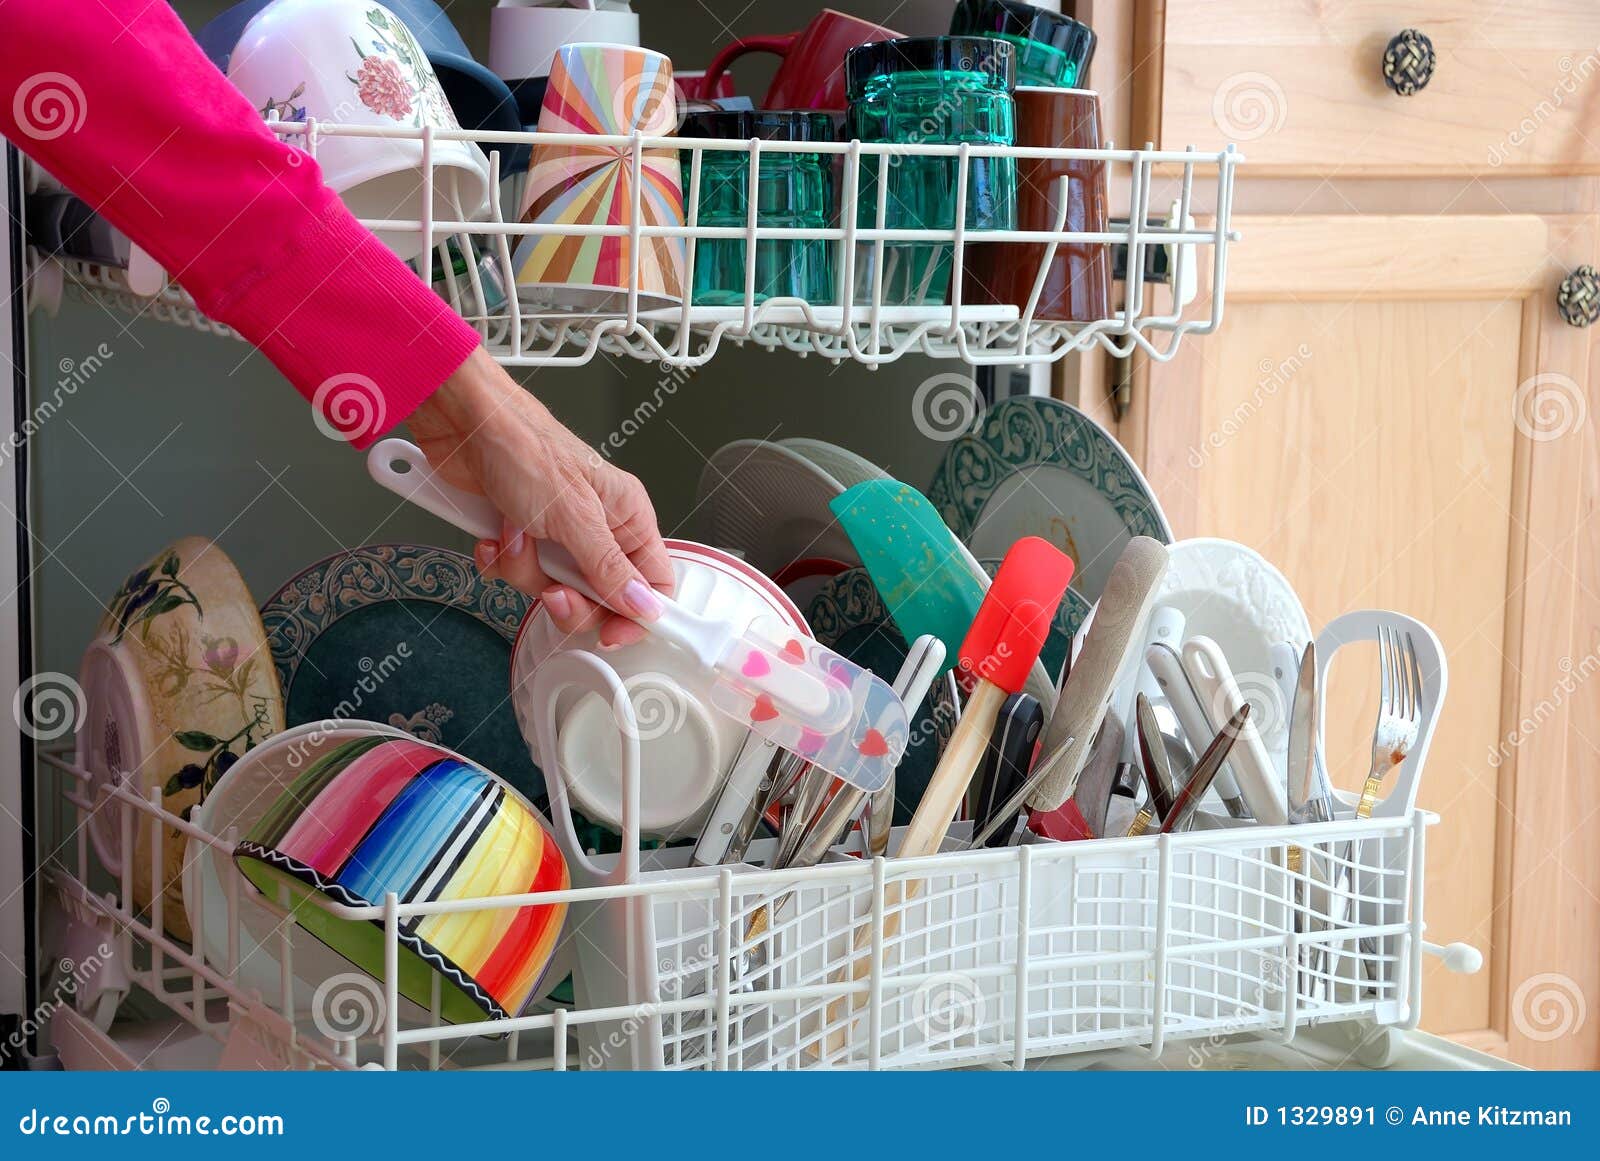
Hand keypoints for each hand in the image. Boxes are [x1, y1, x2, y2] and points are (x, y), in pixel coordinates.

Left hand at [407, 347, 672, 647]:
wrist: (460, 424)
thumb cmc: (522, 446)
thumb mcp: (573, 515)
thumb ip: (609, 568)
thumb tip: (644, 605)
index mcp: (627, 514)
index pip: (652, 581)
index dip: (636, 614)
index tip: (612, 633)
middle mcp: (596, 525)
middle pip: (599, 595)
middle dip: (568, 598)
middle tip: (553, 591)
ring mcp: (556, 532)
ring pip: (551, 587)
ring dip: (525, 570)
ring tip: (515, 536)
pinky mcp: (520, 534)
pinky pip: (517, 573)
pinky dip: (499, 559)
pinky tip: (493, 534)